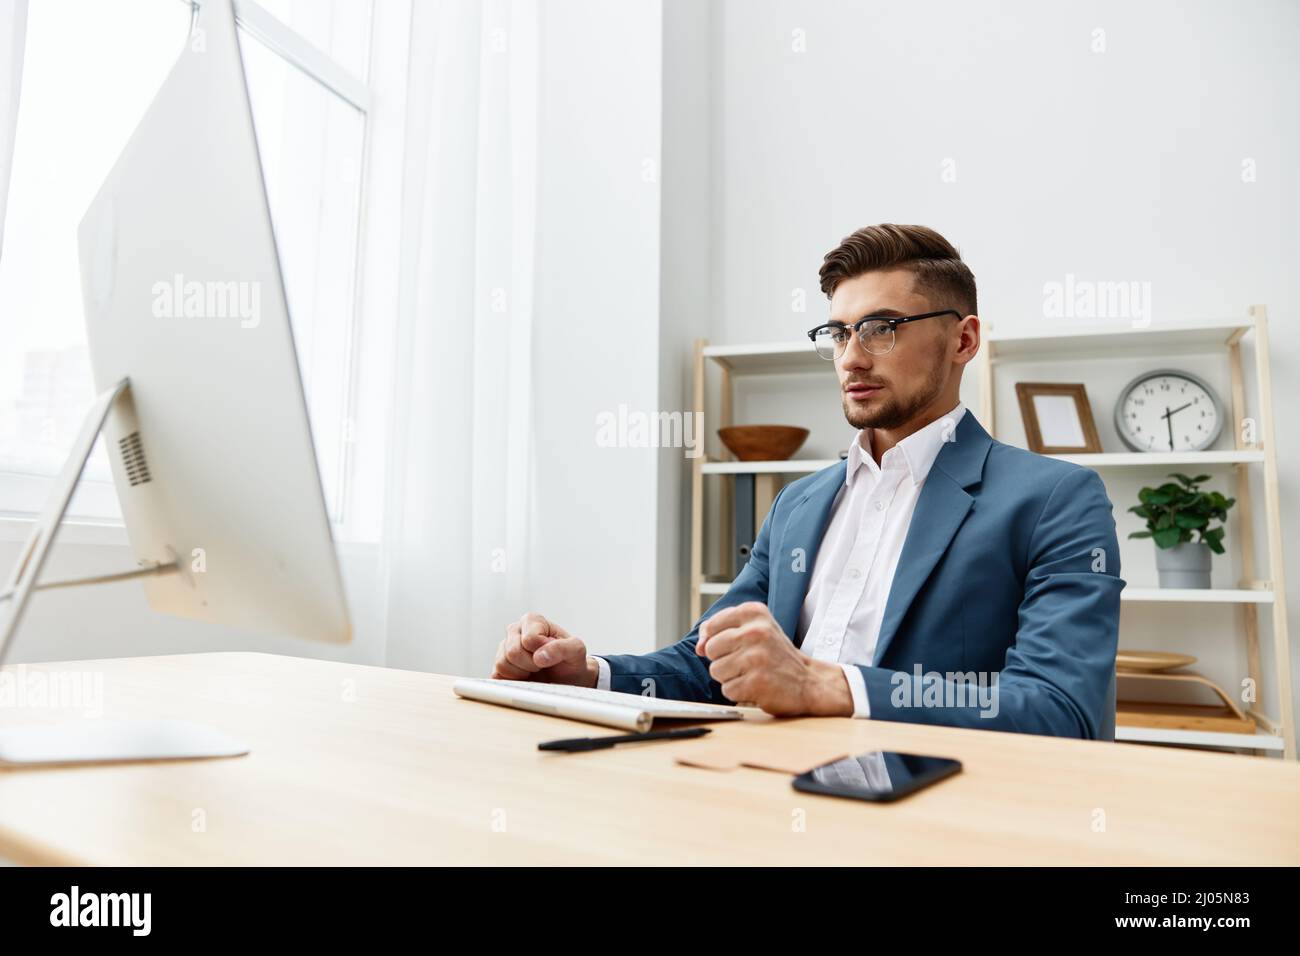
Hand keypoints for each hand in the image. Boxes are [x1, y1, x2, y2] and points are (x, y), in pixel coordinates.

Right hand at [491, 612, 597, 686]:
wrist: (567, 679)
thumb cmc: (570, 661)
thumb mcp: (576, 651)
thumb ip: (562, 648)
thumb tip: (539, 656)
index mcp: (532, 620)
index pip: (529, 639)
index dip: (542, 651)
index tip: (552, 654)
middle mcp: (515, 630)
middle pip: (513, 652)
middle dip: (531, 664)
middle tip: (543, 665)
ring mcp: (503, 647)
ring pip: (502, 664)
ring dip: (522, 673)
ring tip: (534, 670)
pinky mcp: (498, 666)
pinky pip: (497, 676)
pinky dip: (513, 681)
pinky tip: (525, 678)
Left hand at [695, 602, 851, 716]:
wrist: (810, 681)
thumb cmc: (775, 654)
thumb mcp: (754, 628)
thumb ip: (721, 630)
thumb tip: (698, 647)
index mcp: (754, 612)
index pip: (711, 626)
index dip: (715, 641)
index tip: (733, 646)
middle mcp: (756, 631)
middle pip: (711, 649)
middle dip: (723, 660)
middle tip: (747, 662)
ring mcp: (757, 657)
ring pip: (716, 671)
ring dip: (730, 677)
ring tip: (752, 673)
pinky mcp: (757, 682)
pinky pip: (727, 690)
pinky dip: (739, 692)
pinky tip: (757, 686)